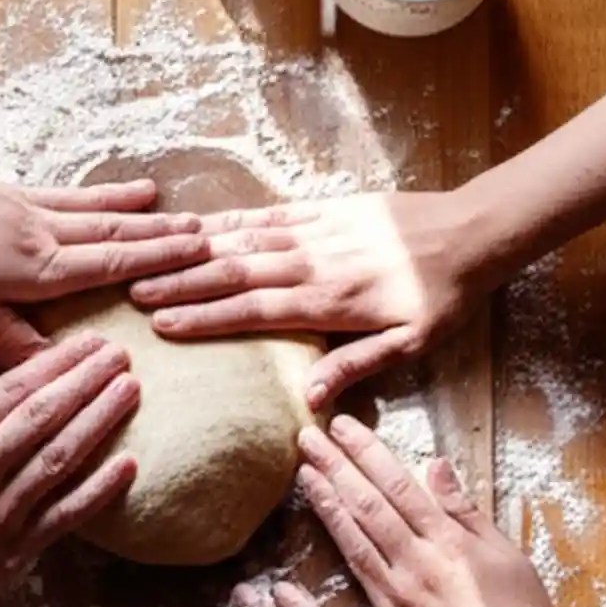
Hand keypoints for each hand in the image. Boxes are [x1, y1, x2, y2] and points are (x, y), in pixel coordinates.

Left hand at [0, 162, 209, 365]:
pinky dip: (103, 194)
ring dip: (140, 213)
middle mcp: (51, 236)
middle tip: (204, 232)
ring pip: (100, 213)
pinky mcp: (18, 194)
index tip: (197, 257)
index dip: (159, 264)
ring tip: (171, 206)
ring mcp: (36, 210)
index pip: (114, 268)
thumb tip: (60, 371)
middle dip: (163, 237)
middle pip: (118, 237)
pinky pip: (73, 195)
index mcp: (45, 270)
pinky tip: (120, 191)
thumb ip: (16, 345)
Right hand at [0, 333, 139, 606]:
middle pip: (41, 418)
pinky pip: (67, 515)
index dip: (52, 362)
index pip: (8, 392)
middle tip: (119, 353)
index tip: (84, 341)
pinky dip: (100, 489)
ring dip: (99, 420)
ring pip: (60, 458)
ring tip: (129, 390)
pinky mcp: (18, 552)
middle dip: (84, 380)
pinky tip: (129, 463)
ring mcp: (0, 516)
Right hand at [128, 192, 489, 407]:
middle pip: (236, 272)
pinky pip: (267, 214)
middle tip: (134, 291)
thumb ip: (358, 364)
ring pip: (244, 239)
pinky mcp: (323, 209)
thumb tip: (308, 397)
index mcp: (331, 301)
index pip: (254, 310)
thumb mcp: (412, 344)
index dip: (206, 317)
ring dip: (195, 251)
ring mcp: (315, 230)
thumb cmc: (442, 298)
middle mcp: (314, 262)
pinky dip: (229, 220)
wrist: (472, 232)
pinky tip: (199, 225)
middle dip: (182, 282)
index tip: (162, 323)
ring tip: (152, 258)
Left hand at [290, 416, 577, 606]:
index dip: (366, 452)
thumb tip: (436, 465)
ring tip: (304, 469)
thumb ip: (464, 509)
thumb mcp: (504, 553)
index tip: (343, 427)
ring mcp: (399, 589)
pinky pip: (356, 568)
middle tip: (308, 437)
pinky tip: (322, 519)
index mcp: (448, 541)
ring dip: (326, 498)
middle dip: (336, 466)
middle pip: (367, 504)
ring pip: (354, 534)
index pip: (397, 484)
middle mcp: (417, 561)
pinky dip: (337, 538)